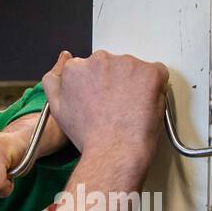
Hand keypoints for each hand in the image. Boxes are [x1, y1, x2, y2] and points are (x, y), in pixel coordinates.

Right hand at [42, 50, 167, 165]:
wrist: (114, 151)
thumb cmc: (89, 136)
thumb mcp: (58, 108)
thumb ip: (54, 81)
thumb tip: (65, 59)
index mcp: (77, 67)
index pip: (93, 68)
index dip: (101, 86)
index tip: (105, 101)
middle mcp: (101, 59)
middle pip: (113, 66)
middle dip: (117, 82)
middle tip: (119, 108)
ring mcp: (127, 64)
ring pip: (134, 70)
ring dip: (135, 84)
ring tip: (131, 110)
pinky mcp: (150, 72)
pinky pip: (157, 73)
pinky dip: (155, 87)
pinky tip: (145, 105)